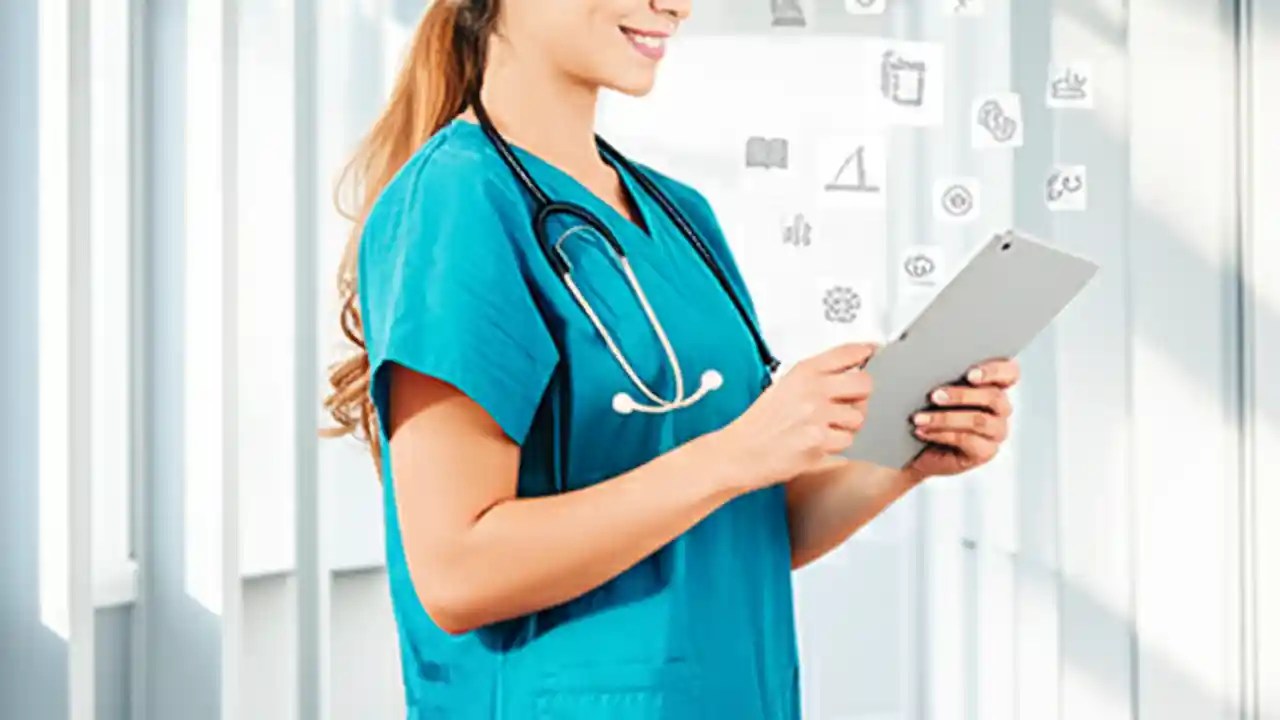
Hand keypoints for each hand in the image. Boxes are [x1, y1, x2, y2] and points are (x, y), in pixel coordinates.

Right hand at [713, 343, 877, 491]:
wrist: (740, 451)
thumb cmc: (759, 423)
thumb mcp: (783, 387)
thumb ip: (815, 379)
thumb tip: (848, 375)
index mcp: (803, 371)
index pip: (847, 353)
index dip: (865, 352)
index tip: (873, 352)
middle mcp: (812, 389)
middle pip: (864, 384)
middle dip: (862, 396)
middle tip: (850, 403)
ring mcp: (817, 414)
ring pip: (858, 417)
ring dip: (847, 426)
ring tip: (825, 429)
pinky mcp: (819, 440)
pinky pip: (847, 441)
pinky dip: (836, 445)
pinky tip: (818, 443)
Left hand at [906, 358, 1019, 478]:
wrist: (907, 443)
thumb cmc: (919, 404)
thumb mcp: (922, 380)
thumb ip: (925, 361)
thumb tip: (899, 342)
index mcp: (992, 383)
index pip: (1010, 372)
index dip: (995, 371)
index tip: (970, 374)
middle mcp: (1000, 406)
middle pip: (994, 397)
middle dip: (961, 395)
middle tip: (933, 395)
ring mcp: (995, 431)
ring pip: (979, 420)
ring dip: (946, 417)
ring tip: (919, 417)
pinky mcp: (985, 451)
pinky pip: (968, 441)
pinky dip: (942, 434)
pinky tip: (922, 431)